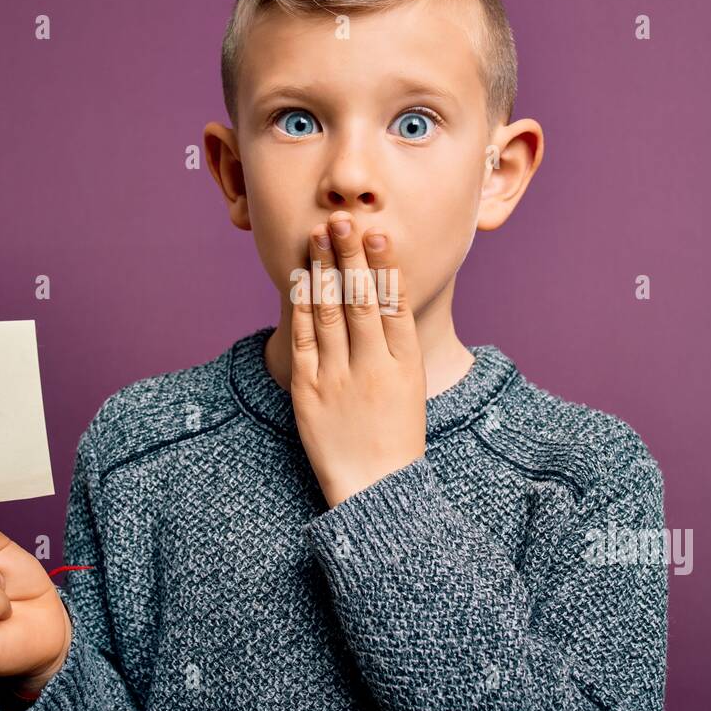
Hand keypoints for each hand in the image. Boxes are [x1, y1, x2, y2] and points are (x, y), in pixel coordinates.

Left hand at [289, 211, 426, 507]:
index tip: (378, 234)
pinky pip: (304, 341)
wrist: (375, 490)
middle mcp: (373, 367)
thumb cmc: (396, 436)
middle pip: (361, 300)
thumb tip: (383, 296)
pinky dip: (302, 307)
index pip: (393, 305)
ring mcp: (339, 379)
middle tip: (342, 220)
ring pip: (330, 314)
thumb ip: (396, 345)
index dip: (384, 267)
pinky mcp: (309, 392)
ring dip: (324, 271)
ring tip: (320, 237)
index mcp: (405, 366)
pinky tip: (301, 279)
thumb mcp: (410, 388)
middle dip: (350, 257)